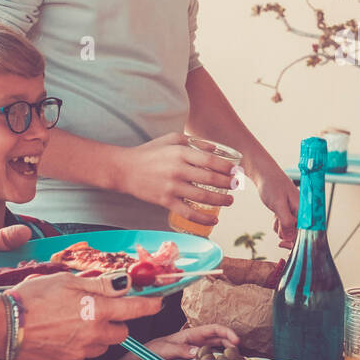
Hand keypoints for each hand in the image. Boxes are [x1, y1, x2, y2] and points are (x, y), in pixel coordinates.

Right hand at [9, 273, 163, 359]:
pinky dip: (81, 345)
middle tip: (98, 309)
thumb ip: (101, 285)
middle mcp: (94, 334)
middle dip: (116, 321)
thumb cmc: (32, 299)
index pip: (136, 310)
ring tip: (75, 321)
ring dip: (99, 334)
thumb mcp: (68, 282)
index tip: (157, 303)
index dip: (150, 305)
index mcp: (97, 311)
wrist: (3, 327)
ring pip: (103, 344)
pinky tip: (63, 333)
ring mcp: (81, 352)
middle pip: (122, 331)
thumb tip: (125, 284)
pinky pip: (85, 354)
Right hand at [117, 133, 236, 228]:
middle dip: (228, 184)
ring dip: (220, 201)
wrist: (124, 169)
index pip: (210, 160)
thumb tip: (215, 149)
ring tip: (229, 202)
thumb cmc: (149, 152)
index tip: (235, 171)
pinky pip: (188, 213)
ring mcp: (171, 187)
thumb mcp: (171, 139)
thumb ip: (194, 142)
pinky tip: (214, 220)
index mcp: (180, 153)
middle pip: (210, 179)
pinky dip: (203, 219)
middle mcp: (178, 170)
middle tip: (235, 187)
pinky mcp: (165, 201)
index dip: (227, 167)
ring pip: (203, 197)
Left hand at [144, 325, 239, 359]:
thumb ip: (180, 350)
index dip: (227, 333)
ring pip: (216, 350)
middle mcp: (196, 342)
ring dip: (226, 355)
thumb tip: (197, 352)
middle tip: (239, 355)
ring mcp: (196, 352)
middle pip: (219, 339)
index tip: (236, 340)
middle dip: (231, 344)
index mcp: (192, 334)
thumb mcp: (165, 349)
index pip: (214, 329)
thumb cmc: (152, 350)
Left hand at [254, 163, 298, 248]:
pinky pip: (286, 224)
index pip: (305, 232)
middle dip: (285, 233)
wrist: (265, 173)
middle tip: (276, 223)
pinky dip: (279, 223)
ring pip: (290, 230)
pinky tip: (275, 215)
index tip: (283, 244)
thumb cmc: (272, 185)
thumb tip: (290, 238)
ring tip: (275, 216)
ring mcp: (297, 212)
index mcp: (305, 209)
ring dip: (280, 227)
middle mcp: (303, 212)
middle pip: (298, 233)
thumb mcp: (278, 205)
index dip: (295, 241)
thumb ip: (286, 222)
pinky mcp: (290, 211)